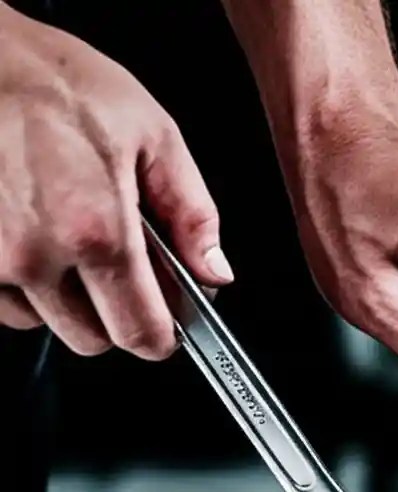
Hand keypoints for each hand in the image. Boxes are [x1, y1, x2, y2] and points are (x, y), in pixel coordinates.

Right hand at [0, 7, 229, 357]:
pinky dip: (23, 282)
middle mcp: (35, 255)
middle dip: (116, 313)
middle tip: (122, 264)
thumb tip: (215, 272)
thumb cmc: (63, 86)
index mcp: (96, 231)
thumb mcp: (156, 139)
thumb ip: (193, 216)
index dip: (163, 335)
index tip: (171, 324)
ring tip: (70, 233)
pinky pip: (3, 301)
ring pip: (44, 322)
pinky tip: (36, 233)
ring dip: (64, 296)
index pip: (140, 333)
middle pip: (92, 339)